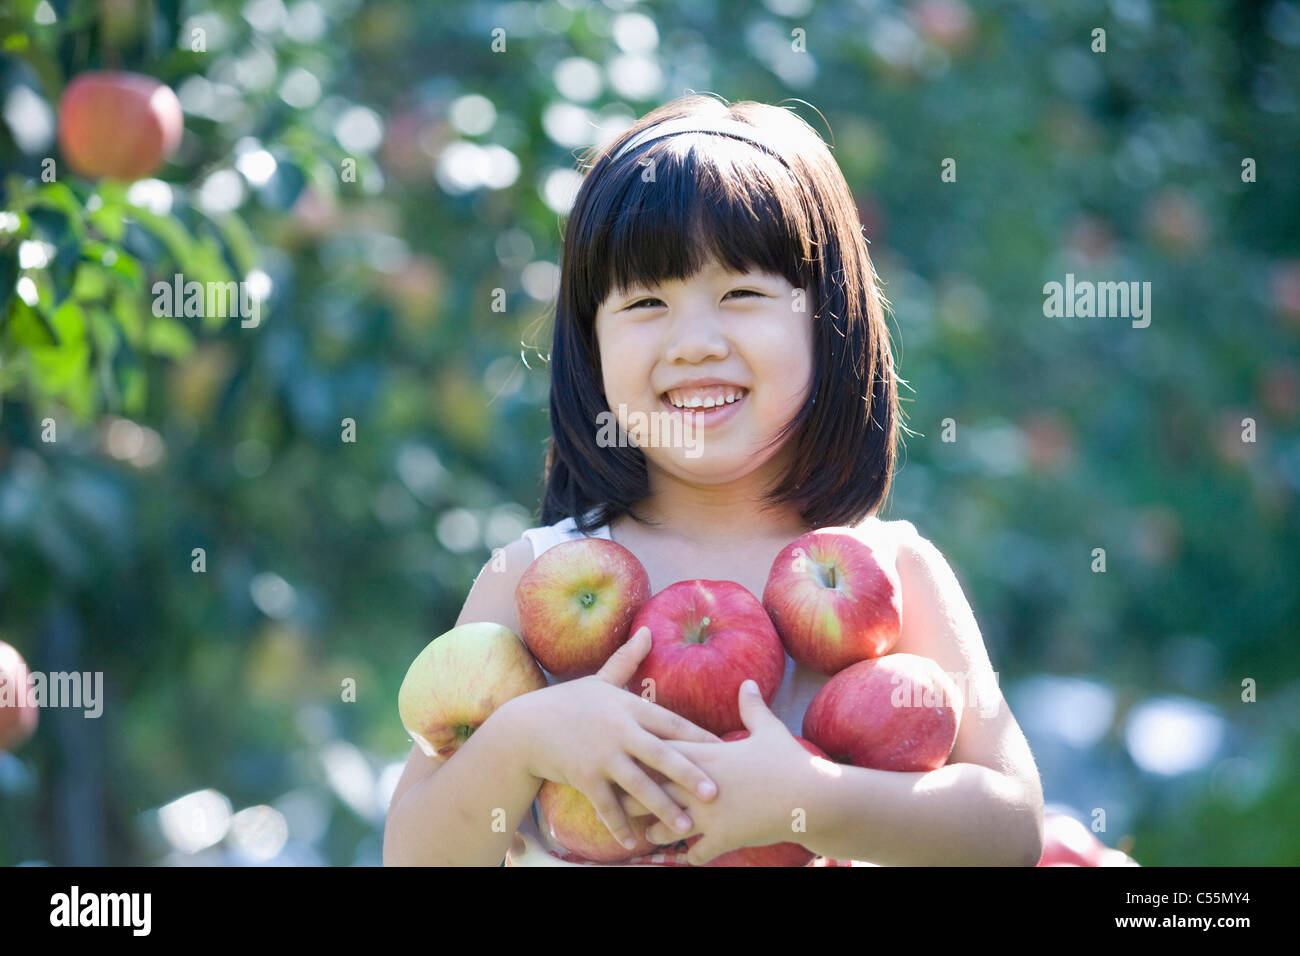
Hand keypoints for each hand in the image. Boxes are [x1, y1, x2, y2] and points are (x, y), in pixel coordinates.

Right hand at [511, 626, 721, 850]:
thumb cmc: (568, 703)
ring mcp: (601, 755)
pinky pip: (606, 805)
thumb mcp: (600, 679)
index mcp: (628, 707)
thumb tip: (648, 630)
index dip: (700, 737)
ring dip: (662, 808)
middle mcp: (619, 731)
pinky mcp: (583, 776)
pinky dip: (620, 824)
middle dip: (689, 775)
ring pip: (638, 785)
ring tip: (684, 827)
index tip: (727, 749)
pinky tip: (634, 842)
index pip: (672, 722)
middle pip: (661, 755)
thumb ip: (627, 659)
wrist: (525, 726)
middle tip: (716, 794)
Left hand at [630, 680, 818, 865]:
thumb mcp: (769, 730)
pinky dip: (691, 857)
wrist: (812, 797)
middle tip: (619, 797)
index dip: (640, 753)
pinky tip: (688, 857)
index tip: (626, 752)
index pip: (656, 750)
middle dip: (631, 794)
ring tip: (648, 832)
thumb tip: (747, 683)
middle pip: (647, 788)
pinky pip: (695, 855)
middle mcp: (698, 784)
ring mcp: (708, 814)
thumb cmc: (790, 761)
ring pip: (663, 827)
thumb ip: (751, 708)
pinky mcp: (721, 839)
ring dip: (657, 831)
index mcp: (705, 754)